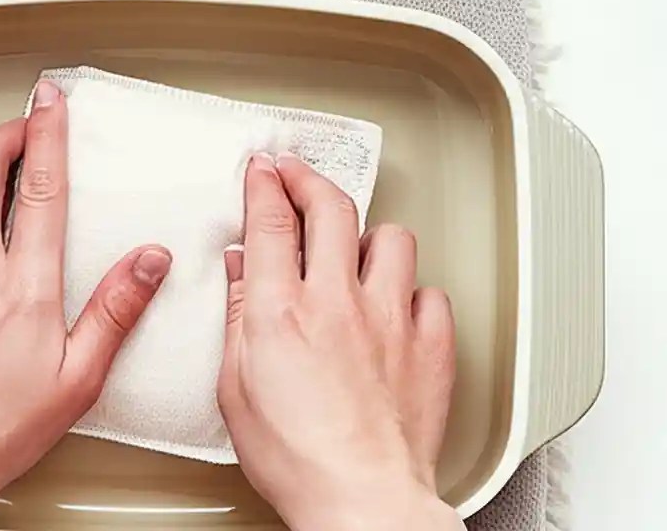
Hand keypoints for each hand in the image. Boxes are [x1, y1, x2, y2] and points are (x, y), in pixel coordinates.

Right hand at [217, 152, 460, 530]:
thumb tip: (241, 270)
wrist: (361, 500)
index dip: (266, 182)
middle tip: (297, 174)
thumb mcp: (236, 387)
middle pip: (332, 207)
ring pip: (392, 238)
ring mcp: (390, 319)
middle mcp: (340, 303)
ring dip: (368, 235)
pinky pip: (430, 293)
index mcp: (283, 311)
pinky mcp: (431, 345)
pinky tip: (396, 305)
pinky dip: (411, 292)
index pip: (273, 219)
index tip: (262, 169)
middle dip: (309, 177)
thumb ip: (238, 317)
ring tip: (356, 247)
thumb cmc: (298, 459)